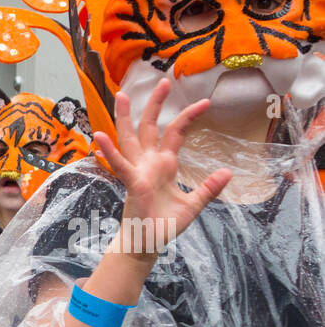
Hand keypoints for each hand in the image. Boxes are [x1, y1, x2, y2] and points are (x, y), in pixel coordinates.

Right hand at [95, 81, 231, 259]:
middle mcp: (148, 163)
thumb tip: (227, 172)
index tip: (205, 102)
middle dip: (154, 105)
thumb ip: (208, 188)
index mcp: (164, 165)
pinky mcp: (130, 183)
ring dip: (124, 117)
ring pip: (129, 139)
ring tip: (120, 96)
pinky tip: (99, 136)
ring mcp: (137, 171)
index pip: (175, 134)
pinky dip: (109, 151)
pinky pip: (118, 165)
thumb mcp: (193, 205)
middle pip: (149, 127)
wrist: (148, 244)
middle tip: (162, 82)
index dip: (188, 117)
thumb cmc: (164, 226)